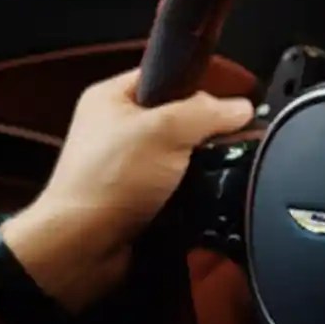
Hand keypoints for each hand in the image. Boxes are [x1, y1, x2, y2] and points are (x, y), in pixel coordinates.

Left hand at [0, 69, 253, 311]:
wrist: (83, 247)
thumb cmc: (110, 181)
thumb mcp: (166, 130)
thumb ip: (209, 112)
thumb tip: (242, 108)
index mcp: (112, 97)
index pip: (167, 76)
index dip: (200, 85)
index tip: (230, 103)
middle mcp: (117, 127)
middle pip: (178, 116)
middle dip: (205, 130)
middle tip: (229, 140)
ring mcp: (126, 164)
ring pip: (181, 152)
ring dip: (201, 163)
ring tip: (220, 170)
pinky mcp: (137, 195)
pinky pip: (178, 182)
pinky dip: (193, 188)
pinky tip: (206, 193)